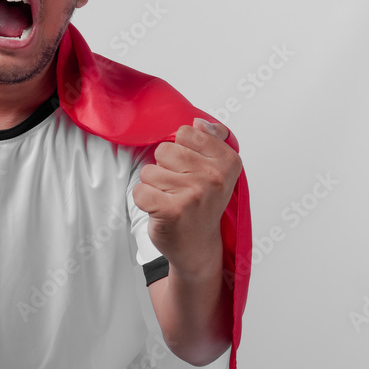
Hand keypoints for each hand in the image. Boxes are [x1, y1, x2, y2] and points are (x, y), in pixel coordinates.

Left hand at [133, 118, 241, 278]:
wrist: (198, 247)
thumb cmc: (203, 203)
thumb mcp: (218, 168)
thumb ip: (211, 139)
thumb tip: (198, 121)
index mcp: (228, 160)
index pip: (185, 132)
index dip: (182, 150)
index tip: (193, 170)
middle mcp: (214, 177)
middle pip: (163, 150)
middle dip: (164, 168)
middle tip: (180, 188)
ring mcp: (193, 194)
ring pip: (148, 171)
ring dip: (154, 186)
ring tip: (171, 200)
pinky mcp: (172, 211)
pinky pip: (139, 190)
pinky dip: (144, 200)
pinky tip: (160, 210)